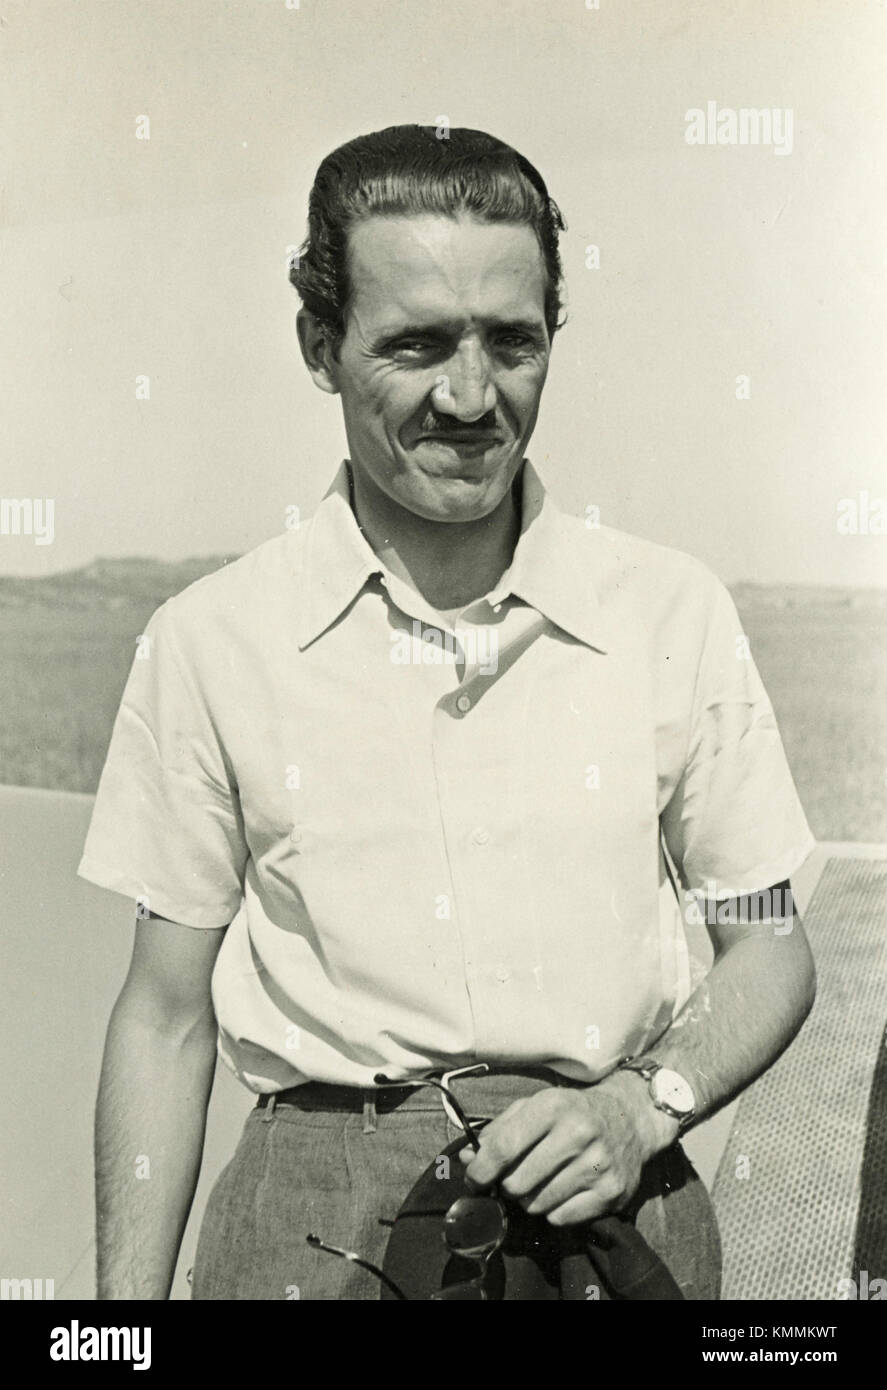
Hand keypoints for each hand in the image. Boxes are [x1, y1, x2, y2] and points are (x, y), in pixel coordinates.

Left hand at [458, 1072, 678, 1226]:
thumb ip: (499, 1131)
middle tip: (517, 1177)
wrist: (630, 1118)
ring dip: (531, 1199)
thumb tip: (468, 1159)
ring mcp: (597, 1165)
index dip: (480, 1169)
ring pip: (537, 1205)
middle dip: (508, 1185)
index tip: (474, 1178)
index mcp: (553, 1106)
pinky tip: (564, 1190)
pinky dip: (555, 1210)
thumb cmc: (572, 1112)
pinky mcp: (612, 1192)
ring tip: (543, 1181)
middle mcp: (578, 1133)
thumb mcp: (536, 1106)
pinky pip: (561, 1218)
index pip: (503, 1147)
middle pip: (517, 1182)